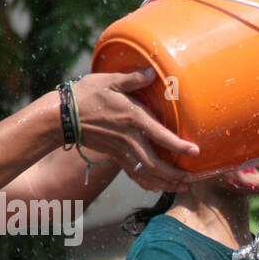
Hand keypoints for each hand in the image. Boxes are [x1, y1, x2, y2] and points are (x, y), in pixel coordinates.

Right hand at [71, 70, 198, 191]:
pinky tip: (158, 188)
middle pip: (156, 164)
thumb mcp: (109, 81)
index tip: (196, 152)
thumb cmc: (86, 95)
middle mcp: (130, 139)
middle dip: (175, 175)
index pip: (161, 136)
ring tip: (182, 187)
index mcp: (133, 119)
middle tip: (192, 179)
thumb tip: (152, 72)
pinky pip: (134, 174)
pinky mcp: (115, 156)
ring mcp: (122, 151)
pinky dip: (148, 183)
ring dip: (165, 183)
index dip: (179, 146)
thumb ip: (133, 79)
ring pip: (147, 174)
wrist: (62, 116)